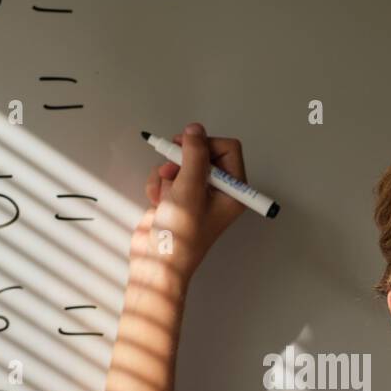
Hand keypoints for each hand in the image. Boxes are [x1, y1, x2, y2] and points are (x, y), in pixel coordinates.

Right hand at [131, 122, 248, 278]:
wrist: (156, 262)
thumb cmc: (180, 232)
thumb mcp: (190, 188)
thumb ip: (194, 154)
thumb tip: (195, 128)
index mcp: (234, 190)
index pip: (228, 148)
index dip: (206, 144)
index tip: (187, 149)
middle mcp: (218, 191)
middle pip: (202, 152)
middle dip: (182, 159)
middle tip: (170, 169)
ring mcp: (196, 194)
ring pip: (180, 163)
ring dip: (166, 174)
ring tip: (163, 195)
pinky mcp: (176, 198)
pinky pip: (166, 176)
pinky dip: (158, 185)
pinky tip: (156, 201)